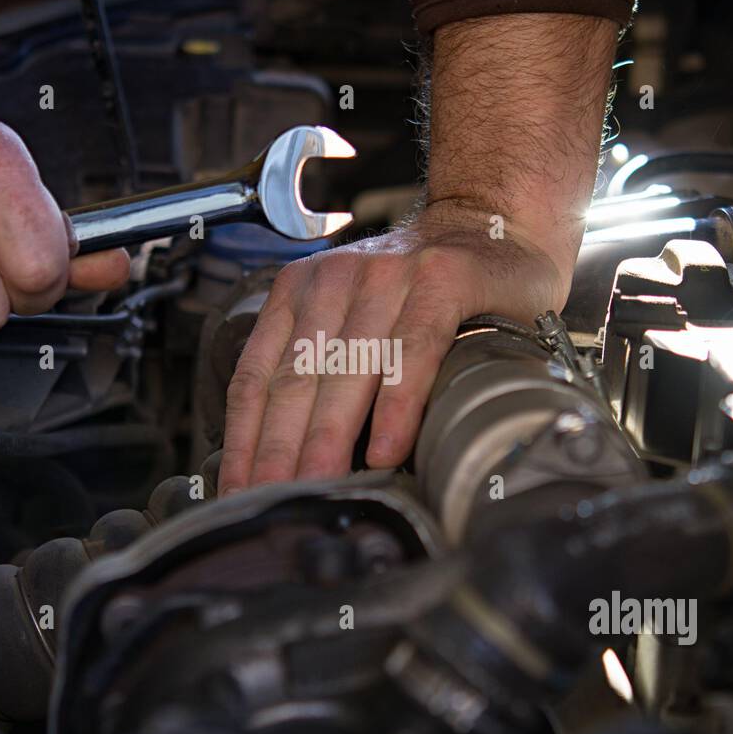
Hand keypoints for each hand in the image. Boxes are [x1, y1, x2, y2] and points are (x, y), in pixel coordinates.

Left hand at [217, 201, 572, 493]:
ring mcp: (389, 275)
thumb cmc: (426, 293)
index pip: (256, 376)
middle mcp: (336, 279)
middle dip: (278, 451)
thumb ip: (327, 373)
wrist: (496, 229)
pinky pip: (412, 350)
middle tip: (270, 504)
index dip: (244, 440)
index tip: (236, 492)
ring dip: (328, 437)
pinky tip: (385, 450)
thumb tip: (295, 465)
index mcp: (301, 293)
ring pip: (347, 368)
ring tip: (317, 487)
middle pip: (296, 380)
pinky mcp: (443, 279)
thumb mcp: (357, 321)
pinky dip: (396, 405)